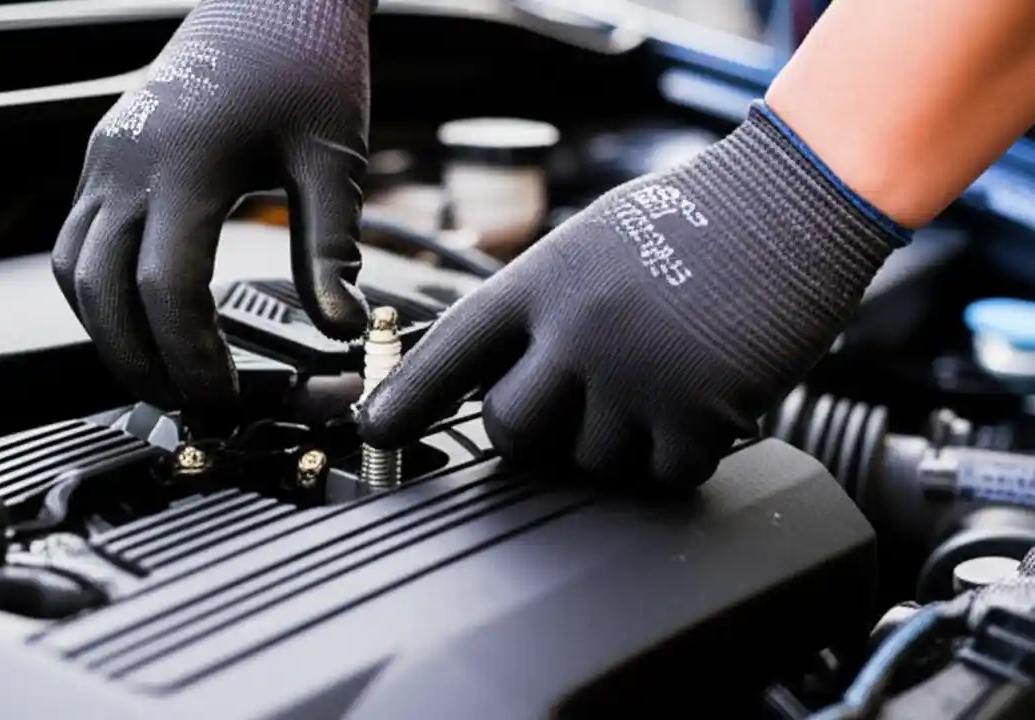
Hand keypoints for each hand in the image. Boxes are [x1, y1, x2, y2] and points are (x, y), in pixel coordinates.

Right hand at [53, 0, 372, 431]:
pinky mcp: (103, 155)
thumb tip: (338, 327)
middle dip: (143, 364)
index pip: (168, 288)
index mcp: (185, 162)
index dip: (193, 356)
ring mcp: (105, 157)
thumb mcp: (333, 157)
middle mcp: (127, 162)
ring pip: (73, 272)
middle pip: (103, 294)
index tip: (226, 394)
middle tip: (191, 404)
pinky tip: (139, 317)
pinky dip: (99, 294)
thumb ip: (331, 247)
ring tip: (164, 372)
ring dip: (109, 334)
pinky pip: (75, 242)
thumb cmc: (306, 60)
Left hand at [358, 104, 900, 485]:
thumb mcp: (588, 242)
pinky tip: (696, 402)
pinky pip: (662, 473)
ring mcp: (635, 378)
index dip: (405, 399)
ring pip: (591, 461)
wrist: (790, 202)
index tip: (379, 429)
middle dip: (534, 434)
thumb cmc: (690, 216)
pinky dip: (677, 453)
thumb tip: (496, 369)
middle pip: (513, 431)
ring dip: (618, 440)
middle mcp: (575, 334)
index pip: (448, 353)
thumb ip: (538, 305)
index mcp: (539, 284)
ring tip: (656, 379)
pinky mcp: (697, 413)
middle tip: (572, 406)